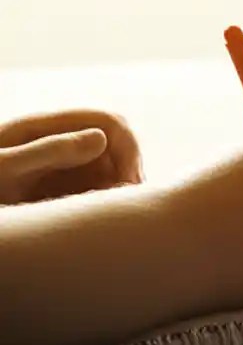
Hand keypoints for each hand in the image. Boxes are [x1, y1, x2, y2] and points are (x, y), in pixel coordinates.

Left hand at [0, 110, 143, 204]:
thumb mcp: (5, 168)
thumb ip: (50, 150)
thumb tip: (102, 138)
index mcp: (44, 127)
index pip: (110, 122)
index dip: (129, 149)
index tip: (128, 185)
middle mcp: (55, 142)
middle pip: (115, 146)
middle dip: (128, 173)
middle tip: (125, 208)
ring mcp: (55, 167)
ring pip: (108, 171)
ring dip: (118, 191)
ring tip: (111, 218)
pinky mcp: (52, 191)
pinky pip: (92, 191)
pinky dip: (103, 204)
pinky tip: (96, 222)